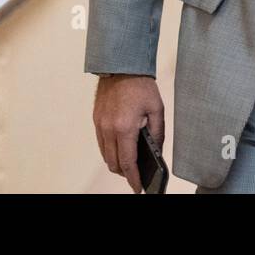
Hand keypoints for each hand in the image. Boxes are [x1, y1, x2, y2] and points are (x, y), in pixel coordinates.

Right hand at [92, 74, 164, 192]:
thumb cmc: (141, 86)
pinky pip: (101, 143)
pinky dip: (109, 151)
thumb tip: (157, 152)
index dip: (133, 178)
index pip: (127, 162)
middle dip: (125, 173)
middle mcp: (109, 128)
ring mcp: (100, 124)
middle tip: (136, 176)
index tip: (138, 187)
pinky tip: (120, 149)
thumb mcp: (157, 109)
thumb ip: (157, 133)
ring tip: (129, 164)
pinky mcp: (96, 120)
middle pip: (113, 163)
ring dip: (116, 162)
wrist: (121, 66)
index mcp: (125, 127)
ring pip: (105, 155)